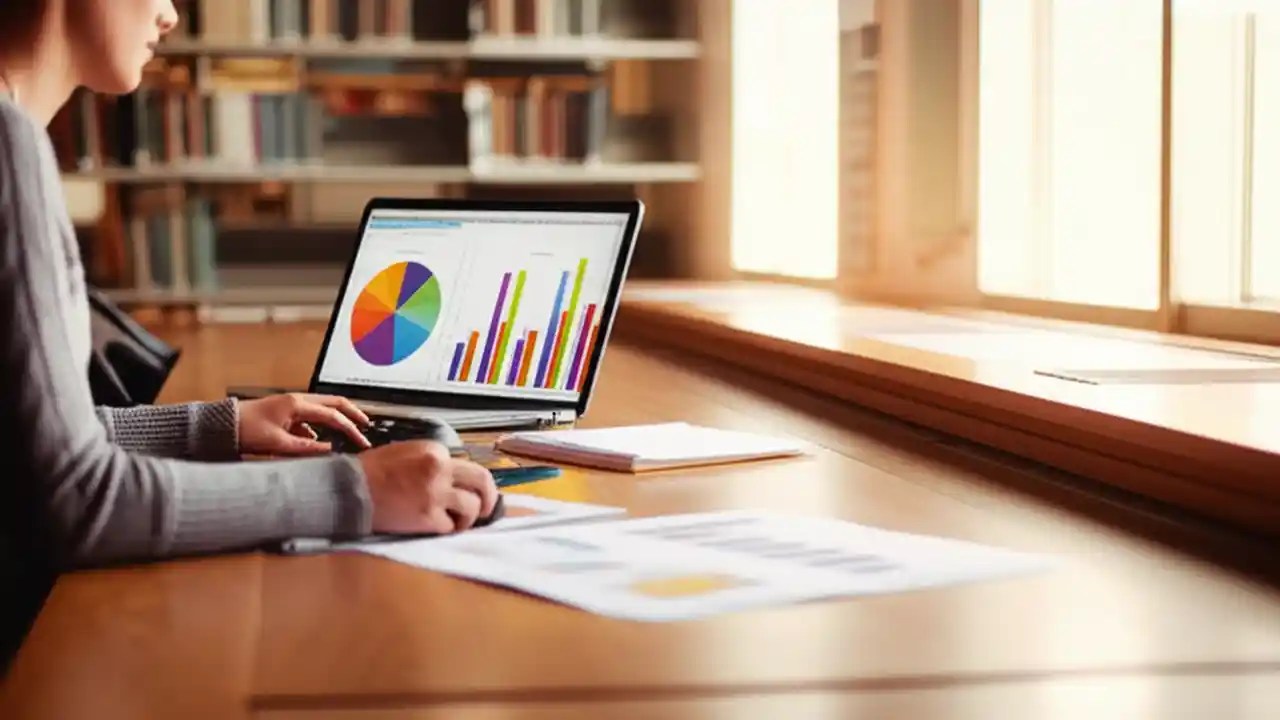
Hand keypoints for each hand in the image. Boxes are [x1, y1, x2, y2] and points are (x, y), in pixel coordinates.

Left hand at [238, 393, 370, 455]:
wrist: (221, 425)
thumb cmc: (245, 430)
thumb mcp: (277, 444)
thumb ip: (306, 447)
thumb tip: (329, 449)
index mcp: (297, 404)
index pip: (333, 416)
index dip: (350, 429)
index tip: (362, 441)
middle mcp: (296, 400)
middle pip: (333, 403)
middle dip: (351, 413)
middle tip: (366, 424)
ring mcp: (290, 405)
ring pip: (321, 409)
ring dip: (335, 419)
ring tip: (346, 433)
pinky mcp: (284, 412)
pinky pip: (307, 418)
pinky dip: (317, 427)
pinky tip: (316, 440)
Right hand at [359, 440, 498, 534]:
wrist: (349, 490)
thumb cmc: (373, 472)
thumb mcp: (407, 454)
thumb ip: (433, 463)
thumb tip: (456, 478)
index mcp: (436, 451)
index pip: (468, 466)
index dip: (470, 482)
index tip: (469, 492)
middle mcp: (440, 469)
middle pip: (483, 482)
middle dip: (490, 498)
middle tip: (487, 509)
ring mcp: (436, 494)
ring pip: (473, 507)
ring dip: (468, 518)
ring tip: (456, 521)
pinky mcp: (428, 517)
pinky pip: (451, 526)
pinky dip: (446, 529)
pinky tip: (435, 527)